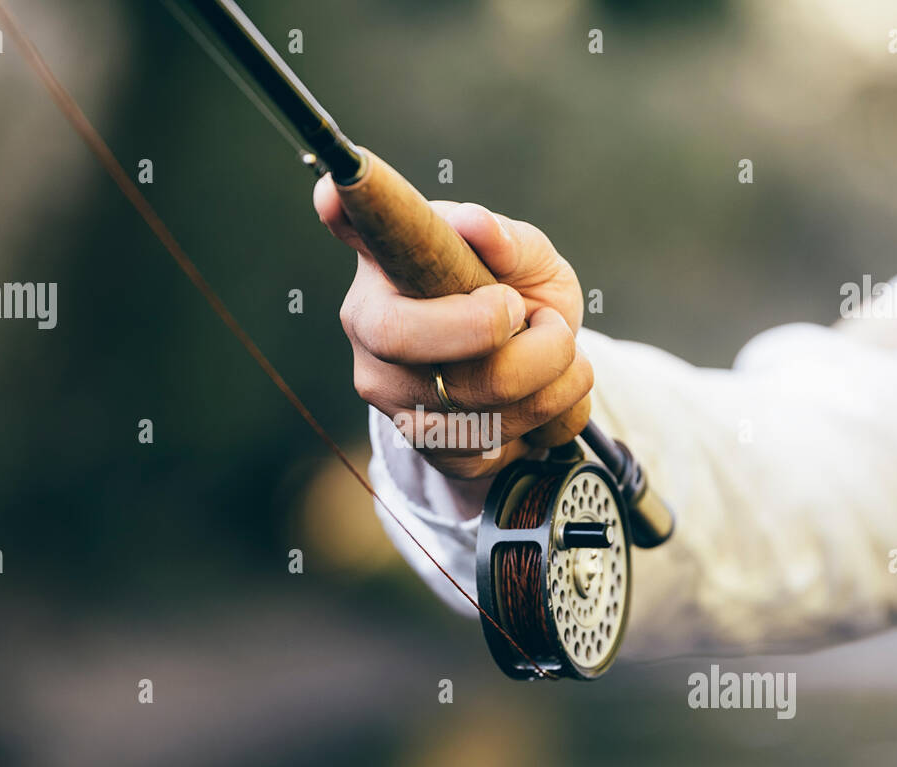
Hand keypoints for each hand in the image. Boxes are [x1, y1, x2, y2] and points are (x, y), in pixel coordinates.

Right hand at [313, 175, 591, 480]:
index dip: (349, 209)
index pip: (356, 230)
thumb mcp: (527, 259)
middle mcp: (370, 333)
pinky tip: (545, 392)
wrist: (532, 377)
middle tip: (531, 314)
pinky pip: (500, 440)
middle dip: (487, 327)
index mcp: (386, 268)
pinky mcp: (428, 448)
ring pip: (479, 398)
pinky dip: (551, 414)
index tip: (340, 188)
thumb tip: (478, 225)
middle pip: (405, 337)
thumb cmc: (516, 298)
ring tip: (557, 348)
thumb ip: (509, 240)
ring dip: (551, 371)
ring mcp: (393, 399)